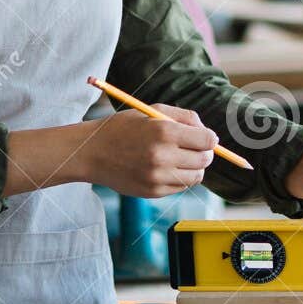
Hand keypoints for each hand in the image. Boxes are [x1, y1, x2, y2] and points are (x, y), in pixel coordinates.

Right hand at [80, 106, 217, 198]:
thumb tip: (210, 135)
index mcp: (165, 132)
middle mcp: (163, 156)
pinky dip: (180, 178)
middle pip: (205, 159)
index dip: (210, 139)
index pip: (207, 140)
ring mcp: (158, 177)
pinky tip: (167, 168)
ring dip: (195, 167)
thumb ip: (185, 118)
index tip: (205, 138)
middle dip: (204, 153)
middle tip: (194, 148)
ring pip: (197, 176)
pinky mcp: (153, 192)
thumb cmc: (124, 128)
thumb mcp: (153, 111)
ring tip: (180, 158)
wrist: (92, 152)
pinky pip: (181, 187)